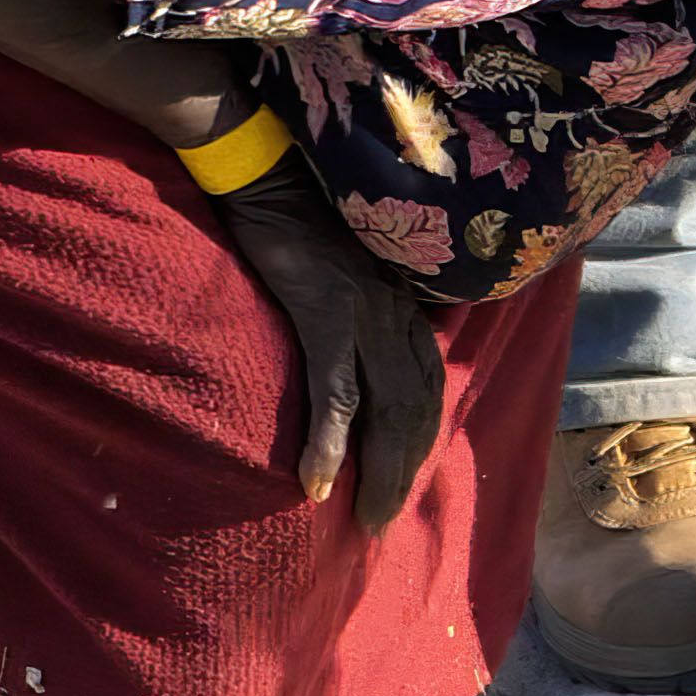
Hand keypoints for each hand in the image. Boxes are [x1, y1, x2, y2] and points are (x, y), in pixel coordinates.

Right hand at [207, 177, 448, 510]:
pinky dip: (330, 443)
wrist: (268, 173)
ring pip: (387, 409)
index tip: (403, 485)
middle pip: (416, 408)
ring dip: (379, 471)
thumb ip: (365, 310)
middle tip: (383, 523)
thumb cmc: (298, 221)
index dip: (420, 441)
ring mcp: (366, 314)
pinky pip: (335, 391)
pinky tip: (318, 483)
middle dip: (404, 471)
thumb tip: (360, 357)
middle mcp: (397, 313)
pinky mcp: (326, 313)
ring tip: (365, 518)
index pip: (427, 385)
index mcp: (404, 305)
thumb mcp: (347, 271)